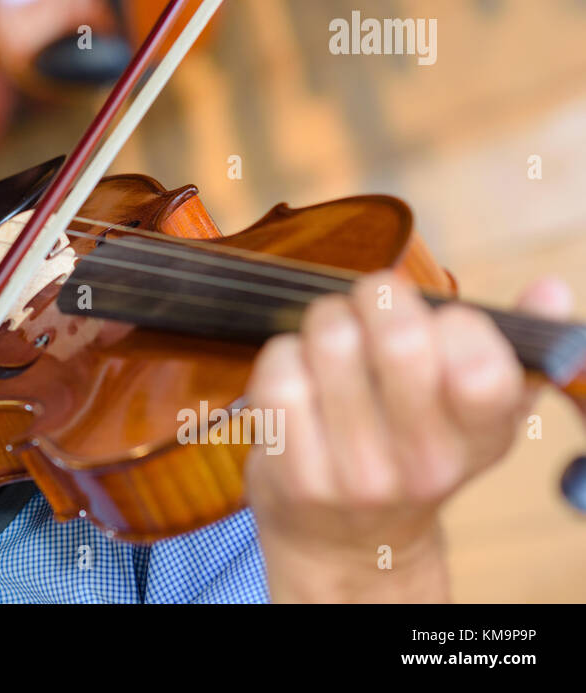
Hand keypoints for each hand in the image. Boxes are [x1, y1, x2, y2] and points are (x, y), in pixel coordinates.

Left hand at [244, 269, 572, 601]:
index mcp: (483, 437)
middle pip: (399, 339)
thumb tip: (549, 289)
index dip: (451, 320)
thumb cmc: (414, 449)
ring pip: (332, 342)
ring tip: (334, 333)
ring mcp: (357, 474)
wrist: (348, 542)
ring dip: (327, 319)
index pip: (481, 365)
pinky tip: (300, 369)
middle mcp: (425, 464)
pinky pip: (281, 370)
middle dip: (379, 296)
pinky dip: (285, 352)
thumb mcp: (479, 411)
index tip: (437, 323)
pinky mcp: (294, 475)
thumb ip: (516, 349)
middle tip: (372, 302)